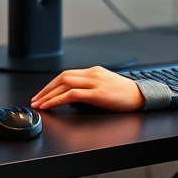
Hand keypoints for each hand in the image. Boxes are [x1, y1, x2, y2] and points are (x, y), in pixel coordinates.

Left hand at [31, 66, 145, 111]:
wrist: (141, 96)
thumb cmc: (125, 95)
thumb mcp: (105, 87)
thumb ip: (89, 88)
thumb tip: (72, 97)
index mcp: (94, 71)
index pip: (67, 74)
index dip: (51, 85)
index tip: (42, 95)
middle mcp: (93, 74)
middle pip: (62, 77)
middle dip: (46, 89)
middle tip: (36, 100)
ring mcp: (95, 82)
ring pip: (65, 84)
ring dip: (48, 95)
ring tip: (39, 104)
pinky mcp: (98, 93)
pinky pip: (72, 94)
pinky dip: (58, 99)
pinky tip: (51, 106)